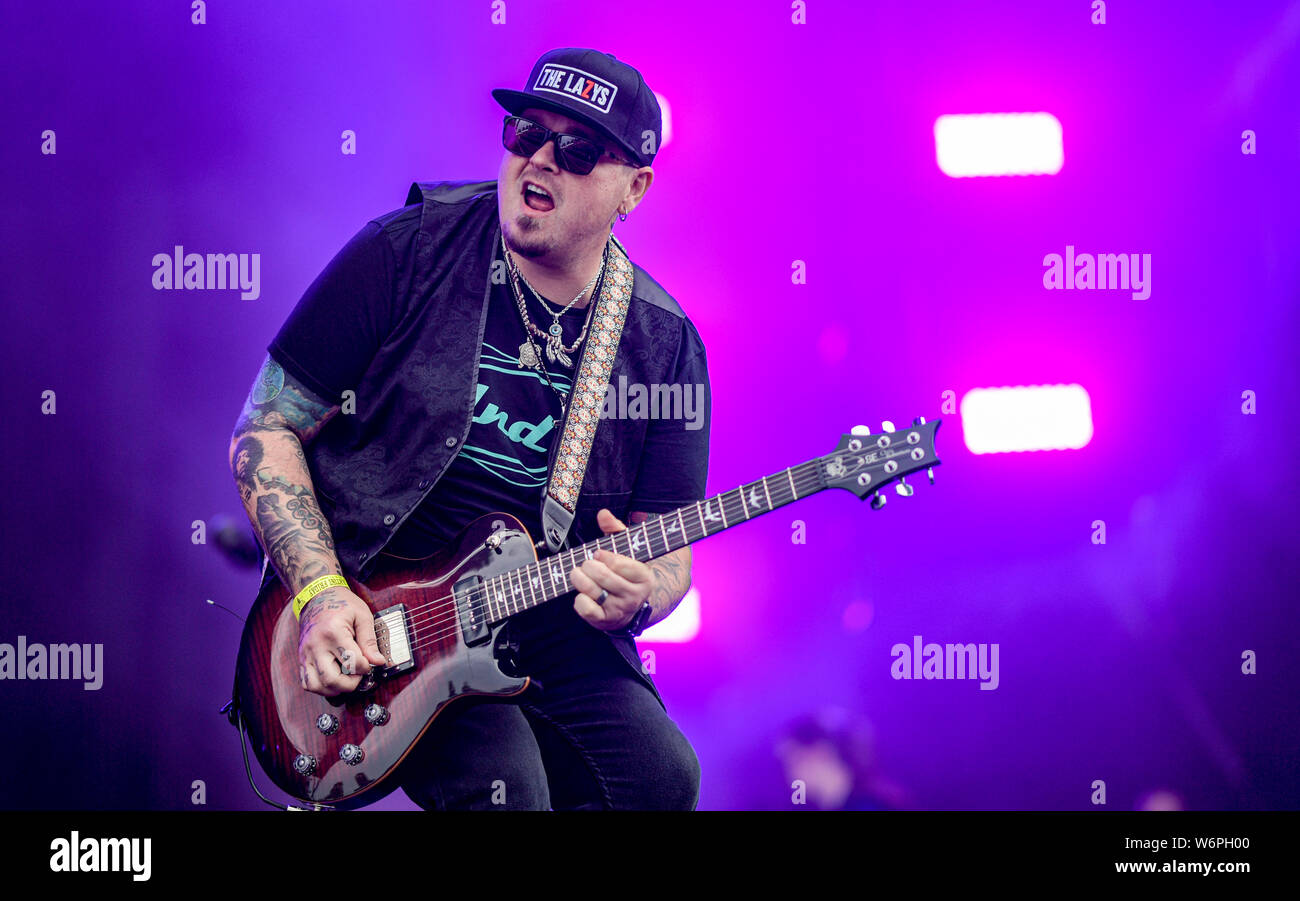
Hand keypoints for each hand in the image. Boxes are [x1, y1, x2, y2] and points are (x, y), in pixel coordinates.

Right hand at [297, 585, 387, 695]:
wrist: (317, 596)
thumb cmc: (341, 604)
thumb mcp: (362, 616)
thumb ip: (370, 640)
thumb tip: (378, 661)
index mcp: (334, 632)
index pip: (352, 662)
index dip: (366, 667)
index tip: (371, 663)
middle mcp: (316, 645)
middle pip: (332, 680)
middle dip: (351, 684)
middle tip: (359, 675)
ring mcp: (306, 653)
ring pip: (317, 686)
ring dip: (335, 689)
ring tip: (346, 678)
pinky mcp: (301, 658)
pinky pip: (306, 683)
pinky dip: (320, 687)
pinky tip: (333, 680)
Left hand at [571, 509, 653, 631]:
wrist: (637, 605)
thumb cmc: (629, 572)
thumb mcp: (628, 549)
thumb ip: (616, 529)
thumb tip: (603, 514)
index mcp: (644, 577)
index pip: (623, 566)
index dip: (606, 557)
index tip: (598, 552)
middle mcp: (634, 596)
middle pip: (605, 578)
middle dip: (590, 566)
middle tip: (586, 563)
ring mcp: (620, 610)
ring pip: (594, 593)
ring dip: (580, 580)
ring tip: (577, 573)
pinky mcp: (606, 621)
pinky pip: (588, 610)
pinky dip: (579, 600)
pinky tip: (581, 593)